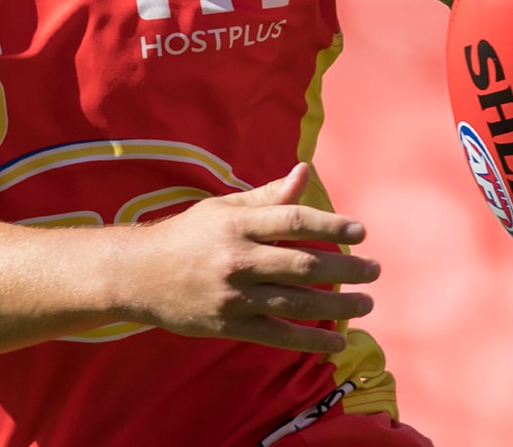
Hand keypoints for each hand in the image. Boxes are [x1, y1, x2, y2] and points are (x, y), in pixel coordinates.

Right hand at [120, 162, 379, 352]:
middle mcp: (237, 258)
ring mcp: (234, 295)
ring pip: (297, 302)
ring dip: (338, 306)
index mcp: (237, 223)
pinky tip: (336, 341)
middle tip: (374, 270)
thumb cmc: (186, 236)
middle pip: (304, 264)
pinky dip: (310, 340)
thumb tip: (305, 172)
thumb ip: (267, 196)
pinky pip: (278, 334)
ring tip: (366, 304)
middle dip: (346, 269)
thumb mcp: (223, 208)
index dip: (331, 225)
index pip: (294, 221)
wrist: (138, 275)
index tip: (360, 232)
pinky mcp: (229, 324)